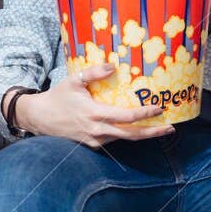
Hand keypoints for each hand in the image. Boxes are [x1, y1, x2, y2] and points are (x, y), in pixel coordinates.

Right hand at [14, 62, 173, 147]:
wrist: (39, 118)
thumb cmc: (57, 97)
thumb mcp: (74, 80)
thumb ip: (94, 73)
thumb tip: (112, 65)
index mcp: (95, 114)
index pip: (126, 116)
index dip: (145, 113)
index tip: (160, 108)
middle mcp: (98, 131)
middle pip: (132, 135)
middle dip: (153, 132)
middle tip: (171, 128)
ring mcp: (95, 141)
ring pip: (124, 139)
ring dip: (142, 134)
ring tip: (160, 128)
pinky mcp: (92, 145)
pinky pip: (115, 140)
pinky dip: (128, 135)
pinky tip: (138, 129)